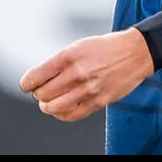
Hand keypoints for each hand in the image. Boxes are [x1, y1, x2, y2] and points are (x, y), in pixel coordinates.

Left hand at [19, 29, 154, 121]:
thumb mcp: (79, 46)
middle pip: (43, 93)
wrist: (135, 52)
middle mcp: (77, 73)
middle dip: (38, 94)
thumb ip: (60, 62)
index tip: (26, 84)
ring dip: (47, 106)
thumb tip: (40, 77)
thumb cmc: (106, 48)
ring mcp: (88, 89)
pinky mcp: (98, 101)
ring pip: (54, 107)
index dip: (27, 83)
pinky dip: (61, 114)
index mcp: (69, 56)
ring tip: (48, 103)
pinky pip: (72, 115)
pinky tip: (61, 109)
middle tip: (40, 91)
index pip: (36, 75)